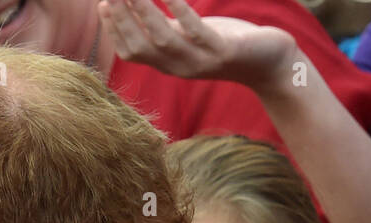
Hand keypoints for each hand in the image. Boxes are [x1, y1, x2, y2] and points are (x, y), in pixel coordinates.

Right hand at [99, 0, 297, 94]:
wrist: (268, 64)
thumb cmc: (226, 45)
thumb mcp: (190, 38)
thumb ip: (166, 28)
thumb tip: (135, 10)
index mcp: (169, 64)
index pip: (130, 52)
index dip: (114, 29)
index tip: (103, 2)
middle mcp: (180, 67)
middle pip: (141, 46)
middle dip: (122, 19)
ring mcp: (201, 62)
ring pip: (163, 39)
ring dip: (144, 13)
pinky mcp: (223, 51)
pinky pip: (196, 30)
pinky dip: (179, 10)